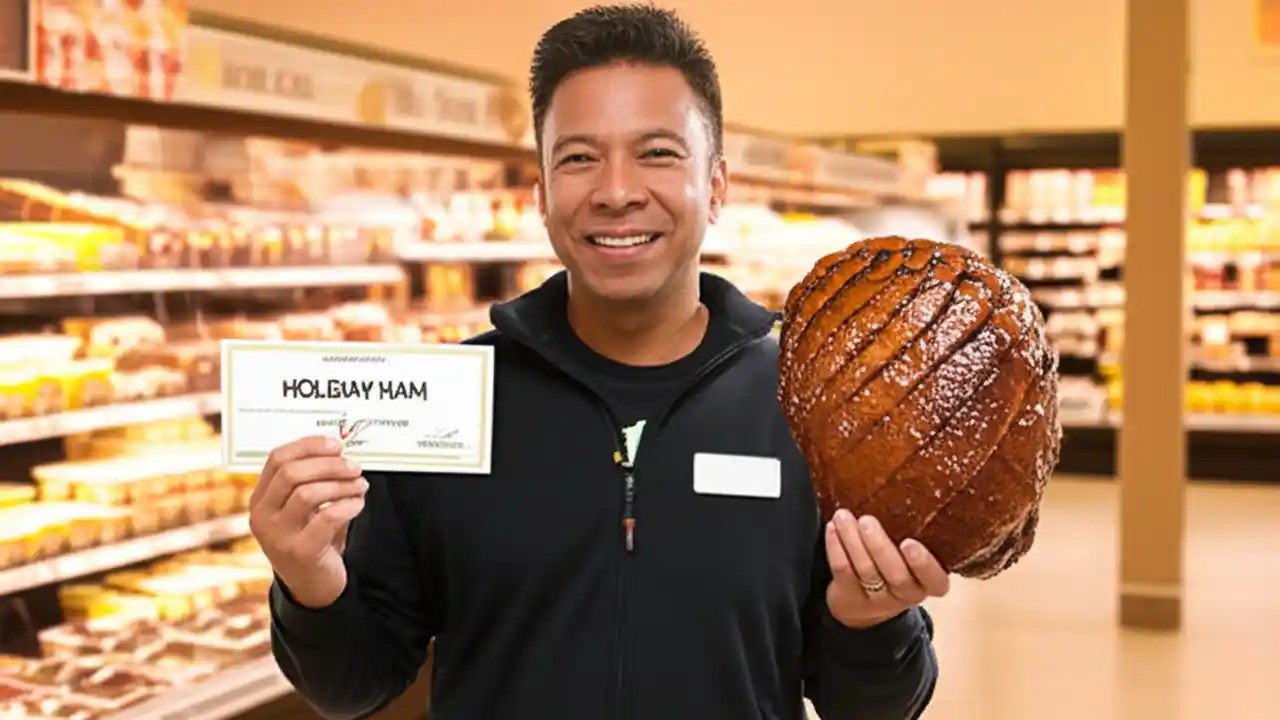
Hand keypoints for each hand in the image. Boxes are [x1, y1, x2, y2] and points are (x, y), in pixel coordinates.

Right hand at [249, 435, 368, 608]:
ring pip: (307, 493)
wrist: (313, 587)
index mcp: (260, 500)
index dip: (308, 446)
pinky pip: (327, 517)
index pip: (277, 459)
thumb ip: (312, 482)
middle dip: (328, 464)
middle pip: (291, 473)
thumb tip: (339, 451)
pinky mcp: (300, 552)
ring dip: (341, 484)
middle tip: (354, 466)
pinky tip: (358, 504)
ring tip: (360, 485)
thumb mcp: (304, 510)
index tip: (336, 444)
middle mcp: (262, 517)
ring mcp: (278, 536)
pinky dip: (348, 505)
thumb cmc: (313, 539)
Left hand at [824, 509, 949, 629]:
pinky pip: (843, 570)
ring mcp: (877, 599)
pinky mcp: (850, 596)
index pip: (935, 580)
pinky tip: (832, 528)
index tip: (909, 543)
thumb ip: (914, 533)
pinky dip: (836, 548)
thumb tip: (906, 487)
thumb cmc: (895, 567)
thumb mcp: (911, 557)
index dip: (923, 564)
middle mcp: (906, 593)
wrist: (864, 605)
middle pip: (895, 574)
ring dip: (852, 540)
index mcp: (928, 583)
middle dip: (879, 547)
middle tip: (867, 521)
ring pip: (866, 570)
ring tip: (843, 516)